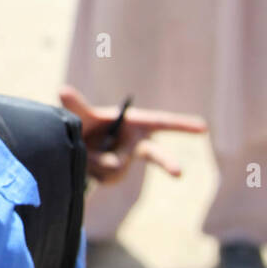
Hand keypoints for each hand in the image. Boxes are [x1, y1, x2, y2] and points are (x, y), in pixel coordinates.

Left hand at [58, 85, 207, 184]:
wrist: (75, 147)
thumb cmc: (84, 124)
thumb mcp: (81, 115)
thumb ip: (77, 106)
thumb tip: (62, 90)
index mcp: (136, 123)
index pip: (163, 123)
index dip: (183, 125)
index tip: (204, 128)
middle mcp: (137, 143)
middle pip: (156, 155)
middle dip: (168, 163)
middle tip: (180, 173)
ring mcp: (129, 161)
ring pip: (119, 167)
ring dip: (100, 161)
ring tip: (87, 151)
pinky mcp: (117, 175)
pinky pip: (108, 177)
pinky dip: (94, 170)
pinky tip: (88, 164)